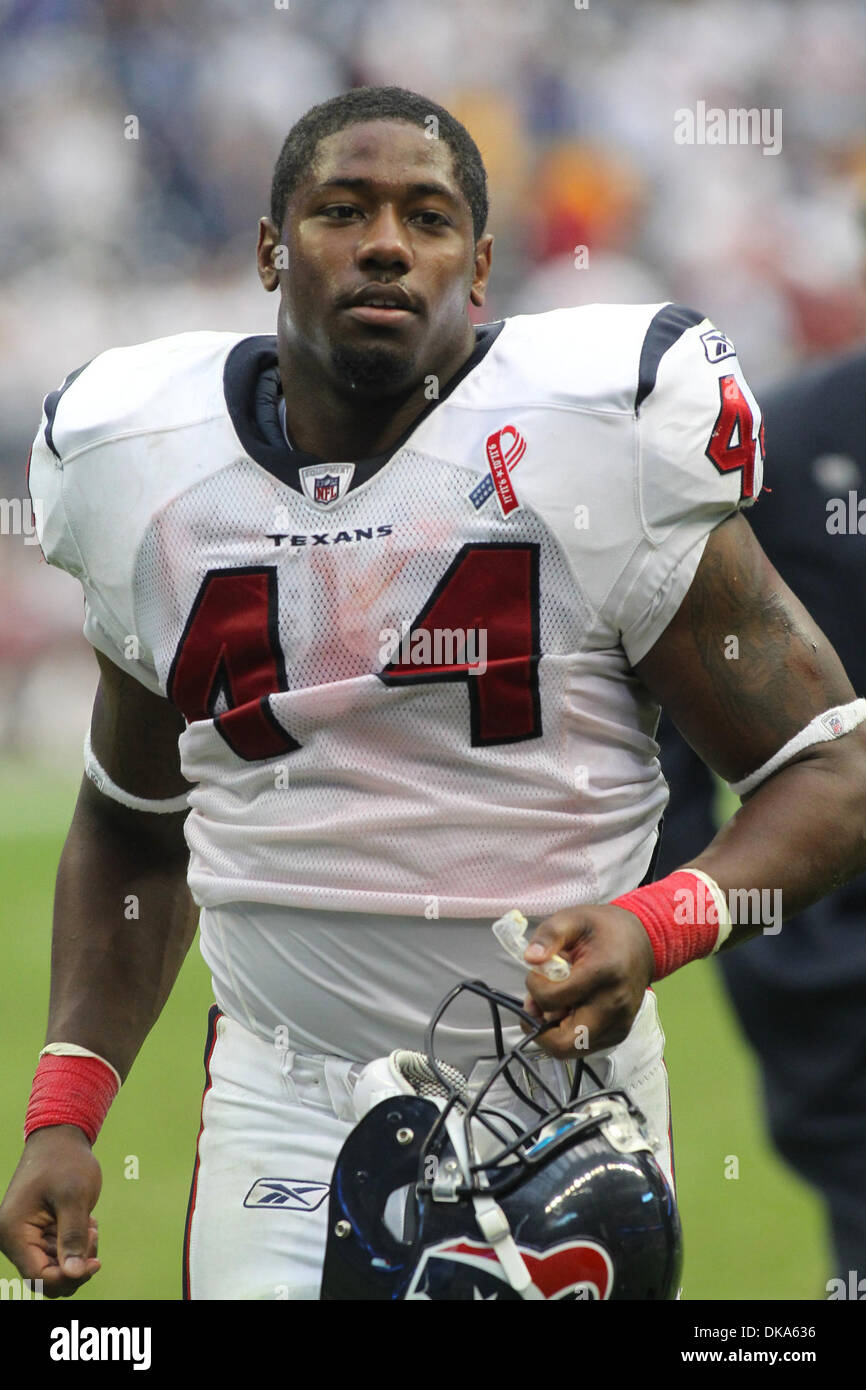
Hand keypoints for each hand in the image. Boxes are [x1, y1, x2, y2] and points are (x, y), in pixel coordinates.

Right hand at [0, 1125, 101, 1297]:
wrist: (62, 1137)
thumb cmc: (67, 1161)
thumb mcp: (74, 1198)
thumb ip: (73, 1237)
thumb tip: (74, 1274)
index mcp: (14, 1231)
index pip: (38, 1276)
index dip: (67, 1277)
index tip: (95, 1263)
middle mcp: (14, 1238)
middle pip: (45, 1277)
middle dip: (74, 1266)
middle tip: (94, 1236)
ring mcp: (25, 1235)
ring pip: (54, 1267)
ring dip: (77, 1254)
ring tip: (91, 1226)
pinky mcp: (38, 1231)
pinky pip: (57, 1253)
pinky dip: (76, 1244)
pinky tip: (88, 1222)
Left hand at [521, 904, 654, 1058]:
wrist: (643, 942)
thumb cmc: (604, 930)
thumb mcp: (573, 919)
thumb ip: (549, 936)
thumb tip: (530, 959)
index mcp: (602, 973)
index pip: (553, 1000)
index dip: (534, 987)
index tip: (538, 972)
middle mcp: (613, 1005)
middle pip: (563, 1042)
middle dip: (539, 1027)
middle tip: (536, 1004)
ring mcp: (618, 1024)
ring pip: (572, 1049)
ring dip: (553, 1031)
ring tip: (554, 1003)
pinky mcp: (619, 1033)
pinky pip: (584, 1047)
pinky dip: (568, 1033)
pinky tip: (569, 1008)